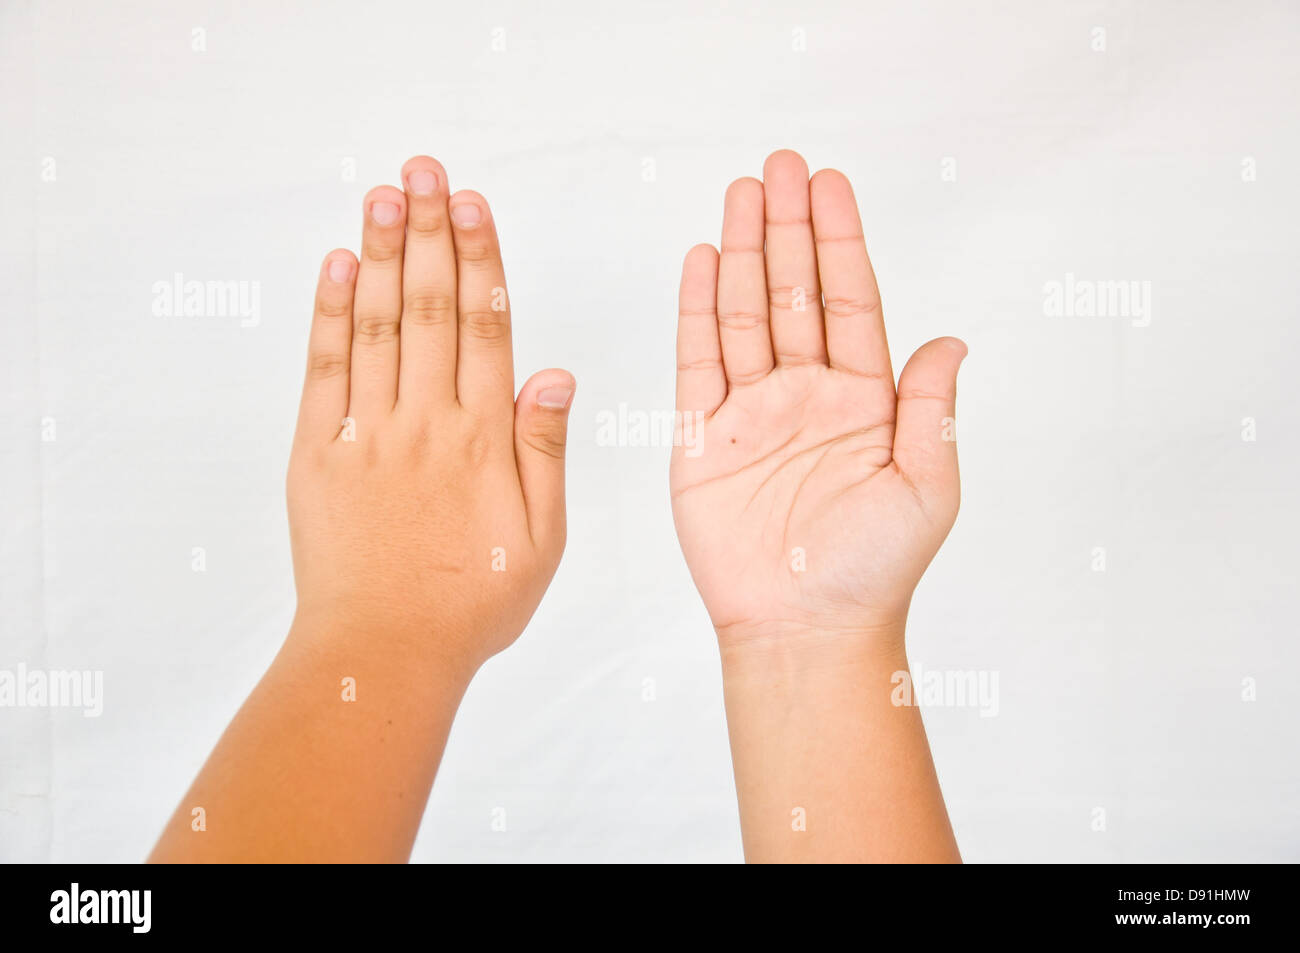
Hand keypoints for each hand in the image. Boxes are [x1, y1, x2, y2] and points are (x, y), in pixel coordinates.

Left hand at [287, 155, 574, 676]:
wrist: (383, 653)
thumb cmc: (471, 605)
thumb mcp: (541, 538)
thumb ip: (544, 450)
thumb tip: (552, 373)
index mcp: (483, 438)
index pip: (485, 326)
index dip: (480, 259)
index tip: (474, 204)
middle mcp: (425, 422)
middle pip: (428, 307)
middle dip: (429, 231)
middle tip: (425, 169)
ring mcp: (367, 434)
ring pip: (375, 325)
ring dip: (379, 253)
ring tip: (384, 193)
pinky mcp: (318, 455)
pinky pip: (324, 372)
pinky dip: (328, 315)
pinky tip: (335, 266)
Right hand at [670, 150, 965, 645]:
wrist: (805, 629)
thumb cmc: (874, 570)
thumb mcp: (929, 486)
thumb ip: (931, 408)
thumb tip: (950, 339)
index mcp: (864, 401)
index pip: (851, 302)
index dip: (840, 241)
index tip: (830, 184)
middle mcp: (807, 395)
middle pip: (795, 293)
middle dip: (788, 228)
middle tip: (779, 165)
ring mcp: (753, 413)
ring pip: (745, 316)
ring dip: (744, 254)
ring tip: (740, 195)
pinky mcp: (703, 437)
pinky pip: (698, 362)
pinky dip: (699, 311)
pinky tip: (704, 263)